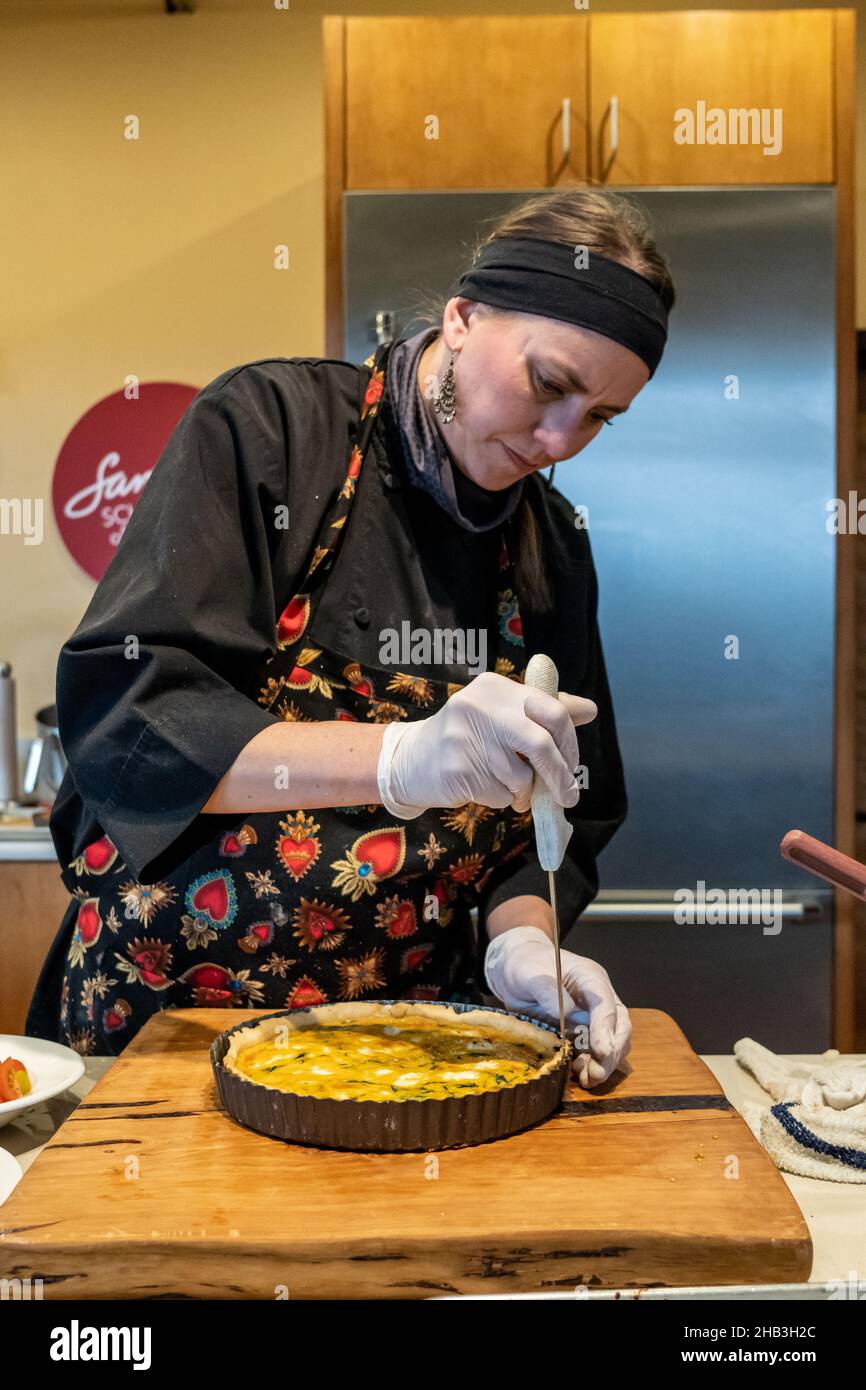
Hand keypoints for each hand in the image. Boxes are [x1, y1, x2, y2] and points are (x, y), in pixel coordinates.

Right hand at [376, 670, 596, 817]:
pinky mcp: (456, 769)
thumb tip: (590, 709)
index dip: (569, 742)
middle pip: (541, 744)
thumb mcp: (504, 715)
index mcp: (497, 688)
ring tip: (504, 783)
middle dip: (559, 775)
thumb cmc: (469, 737)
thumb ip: (545, 712)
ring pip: (520, 776)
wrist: (413, 759)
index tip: (572, 764)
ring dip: (522, 791)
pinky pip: (499, 794)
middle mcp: (480, 706)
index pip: (552, 711)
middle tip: (568, 795)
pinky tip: (481, 785)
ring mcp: (464, 737)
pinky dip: (500, 798)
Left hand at [483, 925, 631, 1088]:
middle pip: (618, 1026)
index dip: (605, 1029)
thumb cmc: (525, 966)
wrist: (515, 972)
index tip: (602, 1051)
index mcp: (589, 978)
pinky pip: (595, 1052)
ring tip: (588, 1079)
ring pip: (613, 1042)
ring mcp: (592, 1016)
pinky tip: (580, 1075)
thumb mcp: (528, 973)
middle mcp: (597, 998)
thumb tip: (566, 1011)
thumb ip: (545, 988)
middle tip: (597, 1074)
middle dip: (611, 1052)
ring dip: (605, 1063)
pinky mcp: (582, 1032)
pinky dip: (593, 1065)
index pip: (605, 1004)